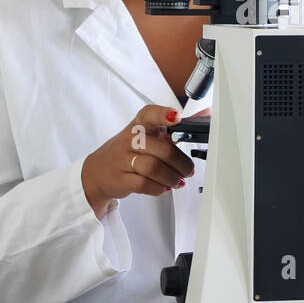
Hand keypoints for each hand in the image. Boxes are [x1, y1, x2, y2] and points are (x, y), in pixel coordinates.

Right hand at [81, 105, 195, 218]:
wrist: (98, 172)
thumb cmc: (129, 150)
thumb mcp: (148, 134)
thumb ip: (174, 128)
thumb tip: (205, 114)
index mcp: (139, 125)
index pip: (149, 114)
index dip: (163, 115)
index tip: (176, 117)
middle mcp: (129, 140)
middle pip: (162, 149)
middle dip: (181, 163)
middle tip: (189, 170)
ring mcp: (122, 160)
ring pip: (154, 168)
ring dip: (172, 177)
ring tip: (177, 180)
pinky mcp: (120, 179)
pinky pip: (144, 185)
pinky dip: (159, 188)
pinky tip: (164, 187)